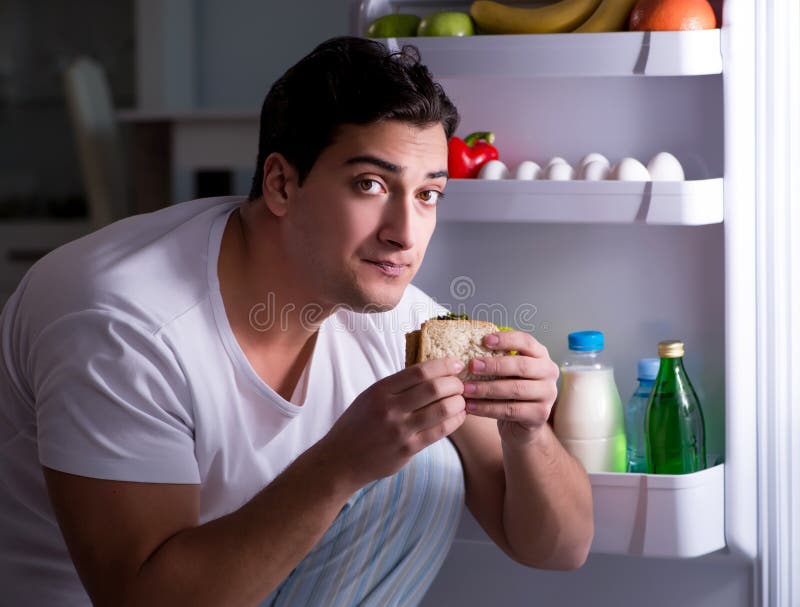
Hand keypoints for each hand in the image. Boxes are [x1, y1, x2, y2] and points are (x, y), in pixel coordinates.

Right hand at [320, 358, 466, 488]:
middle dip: (454, 384)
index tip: (456, 364)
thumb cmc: (357, 425)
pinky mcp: (407, 449)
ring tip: (462, 400)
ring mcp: (399, 430)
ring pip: (441, 410)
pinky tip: (458, 417)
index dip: (443, 365)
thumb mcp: (370, 397)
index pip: (419, 371)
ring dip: (458, 403)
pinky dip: (454, 422)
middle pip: (434, 388)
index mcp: (380, 390)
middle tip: (461, 384)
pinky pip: (439, 432)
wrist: (341, 460)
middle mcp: (390, 408)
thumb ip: (396, 386)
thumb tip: (430, 372)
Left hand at [462, 330, 558, 446]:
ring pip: (515, 389)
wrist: (521, 424)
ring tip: (466, 389)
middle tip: (472, 366)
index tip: (484, 341)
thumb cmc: (510, 389)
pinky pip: (511, 410)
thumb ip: (496, 358)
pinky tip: (471, 406)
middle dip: (494, 365)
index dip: (506, 339)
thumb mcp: (506, 371)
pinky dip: (487, 408)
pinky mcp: (540, 414)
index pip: (526, 341)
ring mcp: (548, 394)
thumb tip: (468, 346)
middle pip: (522, 365)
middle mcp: (549, 372)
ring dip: (487, 389)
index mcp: (541, 355)